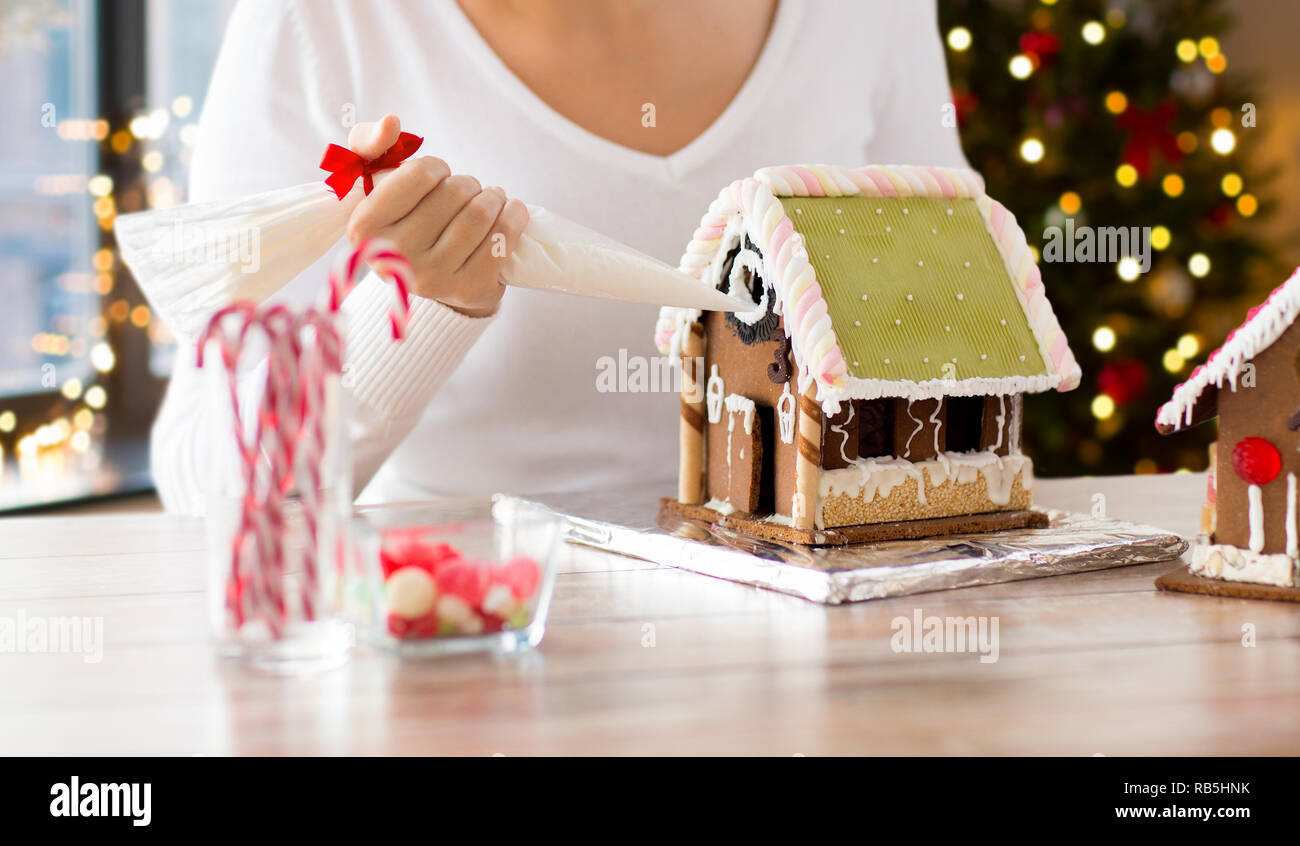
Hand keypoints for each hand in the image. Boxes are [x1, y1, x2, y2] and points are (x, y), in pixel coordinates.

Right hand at [345, 114, 527, 317]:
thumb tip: (391, 122)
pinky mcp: (468, 290)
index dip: (438, 168)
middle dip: (468, 184)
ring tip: (491, 198)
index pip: (420, 174)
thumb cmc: (397, 218)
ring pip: (480, 214)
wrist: (419, 274)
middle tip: (468, 191)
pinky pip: (502, 241)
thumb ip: (371, 142)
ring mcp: (433, 277)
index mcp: (365, 228)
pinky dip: (514, 218)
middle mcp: (396, 257)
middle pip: (455, 192)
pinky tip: (512, 211)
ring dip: (494, 197)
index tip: (439, 177)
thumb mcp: (372, 178)